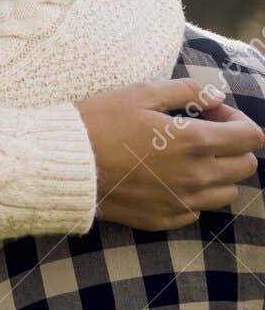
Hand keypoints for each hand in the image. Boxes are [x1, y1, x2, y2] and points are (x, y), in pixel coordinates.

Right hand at [79, 78, 263, 231]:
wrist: (62, 164)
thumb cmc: (98, 123)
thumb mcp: (140, 93)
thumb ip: (186, 91)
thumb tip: (216, 97)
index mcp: (195, 141)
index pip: (251, 137)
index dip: (238, 120)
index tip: (212, 114)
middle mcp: (196, 176)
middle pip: (245, 166)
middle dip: (232, 146)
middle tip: (200, 134)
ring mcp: (181, 201)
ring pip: (226, 192)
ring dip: (217, 173)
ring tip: (186, 160)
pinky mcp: (163, 218)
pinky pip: (196, 210)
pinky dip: (191, 194)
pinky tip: (165, 178)